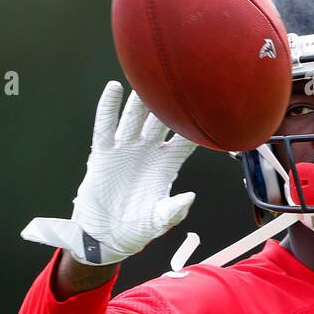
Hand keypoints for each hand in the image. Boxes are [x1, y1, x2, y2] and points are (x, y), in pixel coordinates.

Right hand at [21, 80, 197, 264]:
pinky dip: (109, 107)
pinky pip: (106, 126)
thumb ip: (174, 211)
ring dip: (142, 100)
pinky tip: (114, 89)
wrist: (107, 235)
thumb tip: (189, 197)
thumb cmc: (137, 227)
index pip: (184, 142)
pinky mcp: (104, 152)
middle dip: (169, 105)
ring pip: (135, 118)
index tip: (209, 109)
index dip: (196, 128)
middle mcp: (148, 152)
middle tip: (180, 82)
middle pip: (161, 122)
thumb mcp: (159, 222)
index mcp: (166, 166)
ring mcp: (125, 149)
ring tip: (148, 78)